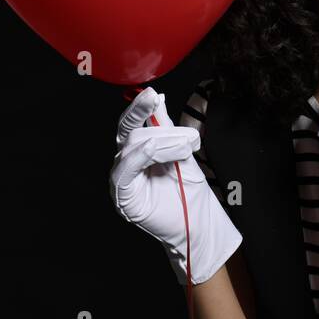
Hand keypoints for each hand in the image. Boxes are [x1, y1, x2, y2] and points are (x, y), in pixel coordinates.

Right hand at [109, 87, 240, 285]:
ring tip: (185, 149)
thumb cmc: (189, 193)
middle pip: (132, 133)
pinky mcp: (122, 195)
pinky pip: (126, 169)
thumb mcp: (181, 153)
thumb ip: (168, 129)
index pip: (131, 124)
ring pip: (132, 147)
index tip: (153, 94)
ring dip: (162, 143)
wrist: (196, 225)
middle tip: (189, 138)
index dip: (139, 108)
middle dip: (161, 130)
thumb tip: (159, 100)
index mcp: (138, 152)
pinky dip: (141, 155)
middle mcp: (126, 164)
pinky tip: (155, 149)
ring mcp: (122, 179)